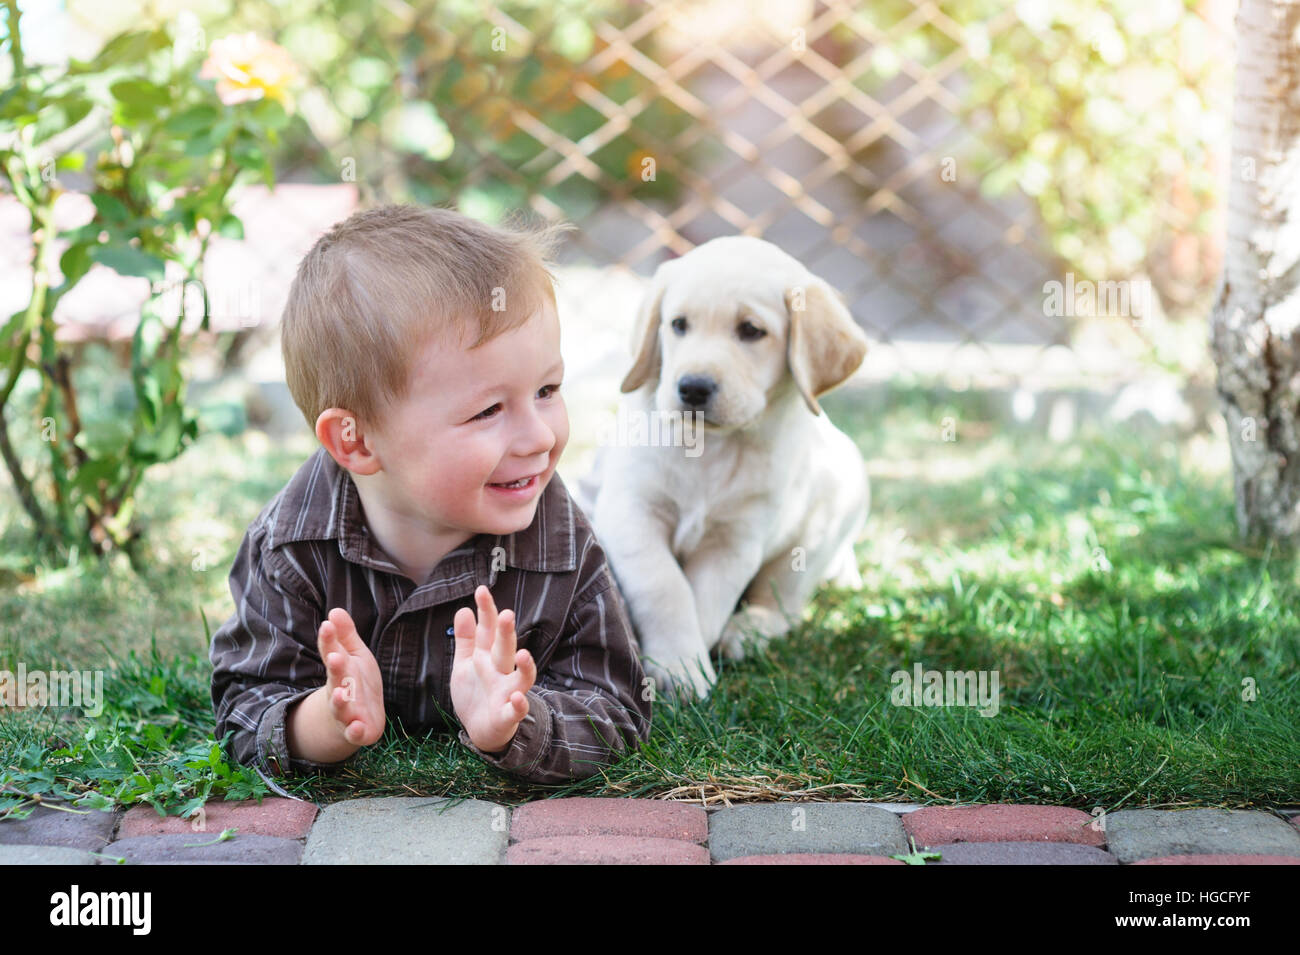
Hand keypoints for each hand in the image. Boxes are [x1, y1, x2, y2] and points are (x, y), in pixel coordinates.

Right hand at [318, 608, 385, 745]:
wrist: (357, 719)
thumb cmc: (356, 682)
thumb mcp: (354, 655)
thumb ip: (345, 635)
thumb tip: (335, 610)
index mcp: (339, 669)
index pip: (331, 652)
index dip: (328, 640)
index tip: (327, 626)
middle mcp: (340, 690)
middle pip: (336, 679)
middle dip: (335, 669)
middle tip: (335, 657)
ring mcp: (347, 712)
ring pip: (341, 708)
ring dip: (339, 702)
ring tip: (340, 694)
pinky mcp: (358, 731)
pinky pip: (354, 734)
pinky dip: (355, 732)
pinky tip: (358, 728)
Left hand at [450, 585, 536, 752]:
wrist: (480, 729)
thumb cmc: (476, 692)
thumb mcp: (465, 663)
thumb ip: (466, 639)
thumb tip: (464, 609)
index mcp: (488, 657)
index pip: (488, 630)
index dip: (486, 612)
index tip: (481, 590)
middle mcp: (501, 671)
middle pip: (506, 649)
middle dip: (506, 633)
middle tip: (506, 615)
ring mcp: (506, 692)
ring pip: (521, 677)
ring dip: (526, 667)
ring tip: (524, 655)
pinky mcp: (507, 716)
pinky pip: (516, 710)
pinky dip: (519, 705)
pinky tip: (516, 697)